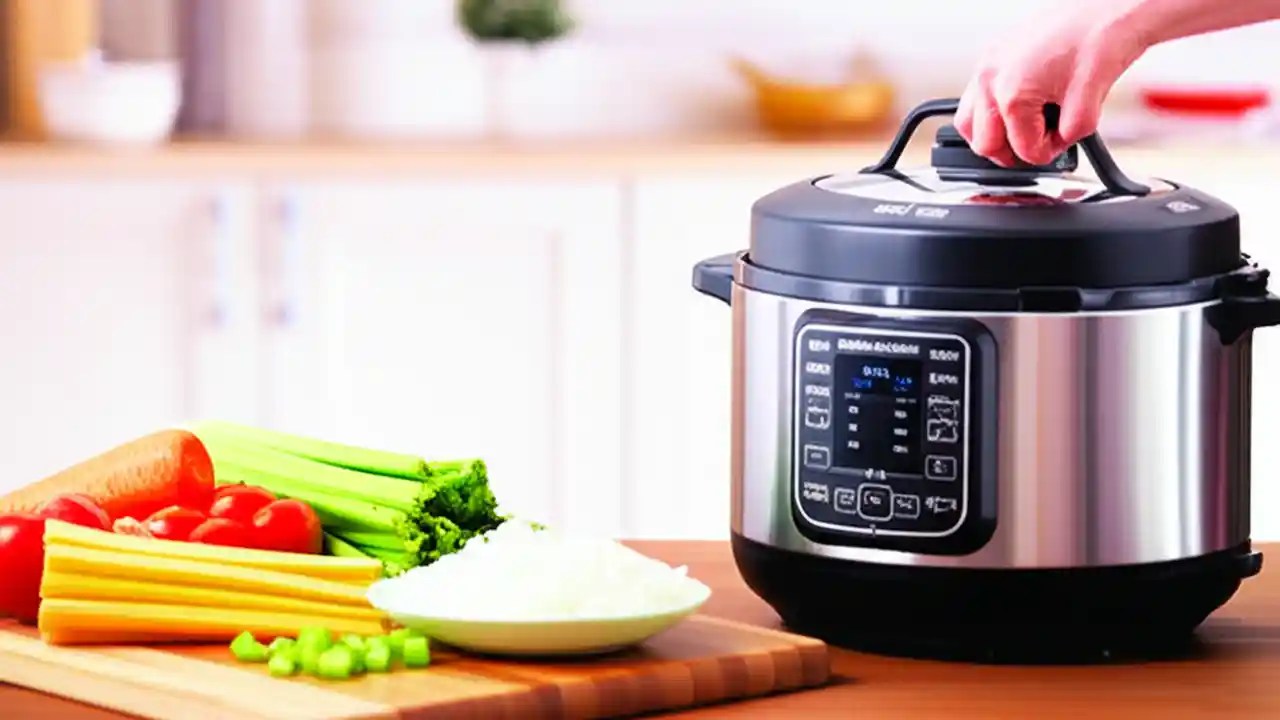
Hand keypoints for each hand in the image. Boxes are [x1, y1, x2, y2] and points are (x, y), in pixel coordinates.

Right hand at [954, 2, 1149, 166]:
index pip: (1021, 149)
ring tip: (1021, 133)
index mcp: (1011, 92)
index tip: (1060, 145)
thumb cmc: (1101, 40)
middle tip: (1037, 147)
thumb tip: (1054, 145)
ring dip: (993, 134)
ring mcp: (987, 64)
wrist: (1107, 5)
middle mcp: (990, 78)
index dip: (1046, 154)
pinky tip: (1017, 108)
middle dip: (1013, 151)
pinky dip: (992, 110)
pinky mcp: (992, 54)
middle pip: (984, 143)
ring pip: (970, 122)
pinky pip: (976, 96)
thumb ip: (1068, 137)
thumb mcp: (1091, 106)